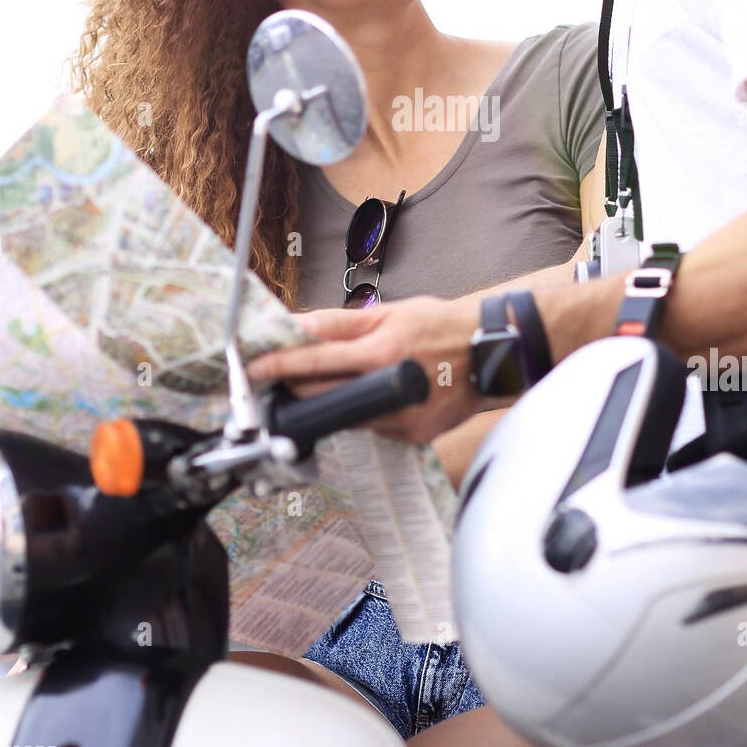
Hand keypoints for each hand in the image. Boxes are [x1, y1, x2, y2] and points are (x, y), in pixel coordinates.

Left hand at [246, 293, 486, 442]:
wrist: (492, 353)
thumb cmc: (440, 326)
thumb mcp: (390, 311)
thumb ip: (341, 322)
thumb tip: (299, 324)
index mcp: (381, 351)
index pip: (315, 362)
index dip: (279, 365)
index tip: (253, 367)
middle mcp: (389, 388)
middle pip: (321, 395)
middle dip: (297, 387)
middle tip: (284, 377)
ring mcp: (402, 418)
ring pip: (345, 416)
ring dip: (331, 401)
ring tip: (341, 381)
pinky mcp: (412, 435)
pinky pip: (372, 428)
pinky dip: (364, 412)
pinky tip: (377, 395)